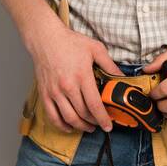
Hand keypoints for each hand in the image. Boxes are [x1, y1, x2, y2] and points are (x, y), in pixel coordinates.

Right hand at [26, 16, 122, 133]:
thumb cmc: (70, 42)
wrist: (45, 38)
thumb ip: (109, 65)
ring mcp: (54, 92)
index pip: (94, 104)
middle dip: (94, 122)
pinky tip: (70, 127)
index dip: (103, 118)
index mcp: (82, 76)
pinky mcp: (44, 94)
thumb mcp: (95, 49)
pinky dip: (61, 125)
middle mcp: (67, 86)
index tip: (109, 126)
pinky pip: (52, 116)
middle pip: (83, 113)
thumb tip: (121, 77)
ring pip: (68, 118)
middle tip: (101, 124)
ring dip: (80, 126)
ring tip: (89, 127)